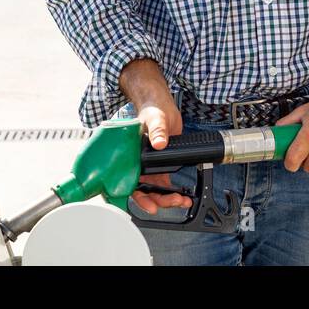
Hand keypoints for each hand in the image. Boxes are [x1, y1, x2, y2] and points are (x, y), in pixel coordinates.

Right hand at [121, 60, 192, 214]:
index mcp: (128, 156)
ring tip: (181, 201)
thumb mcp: (155, 117)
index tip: (149, 205)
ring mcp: (148, 166)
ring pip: (153, 191)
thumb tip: (159, 142)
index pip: (125, 183)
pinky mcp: (161, 164)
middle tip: (170, 203)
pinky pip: (164, 184)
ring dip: (165, 199)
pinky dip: (172, 193)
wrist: (162, 103)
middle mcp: (136, 164)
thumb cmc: (151, 108)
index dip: (136, 197)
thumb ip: (157, 129)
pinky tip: (183, 196)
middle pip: (140, 191)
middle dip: (155, 201)